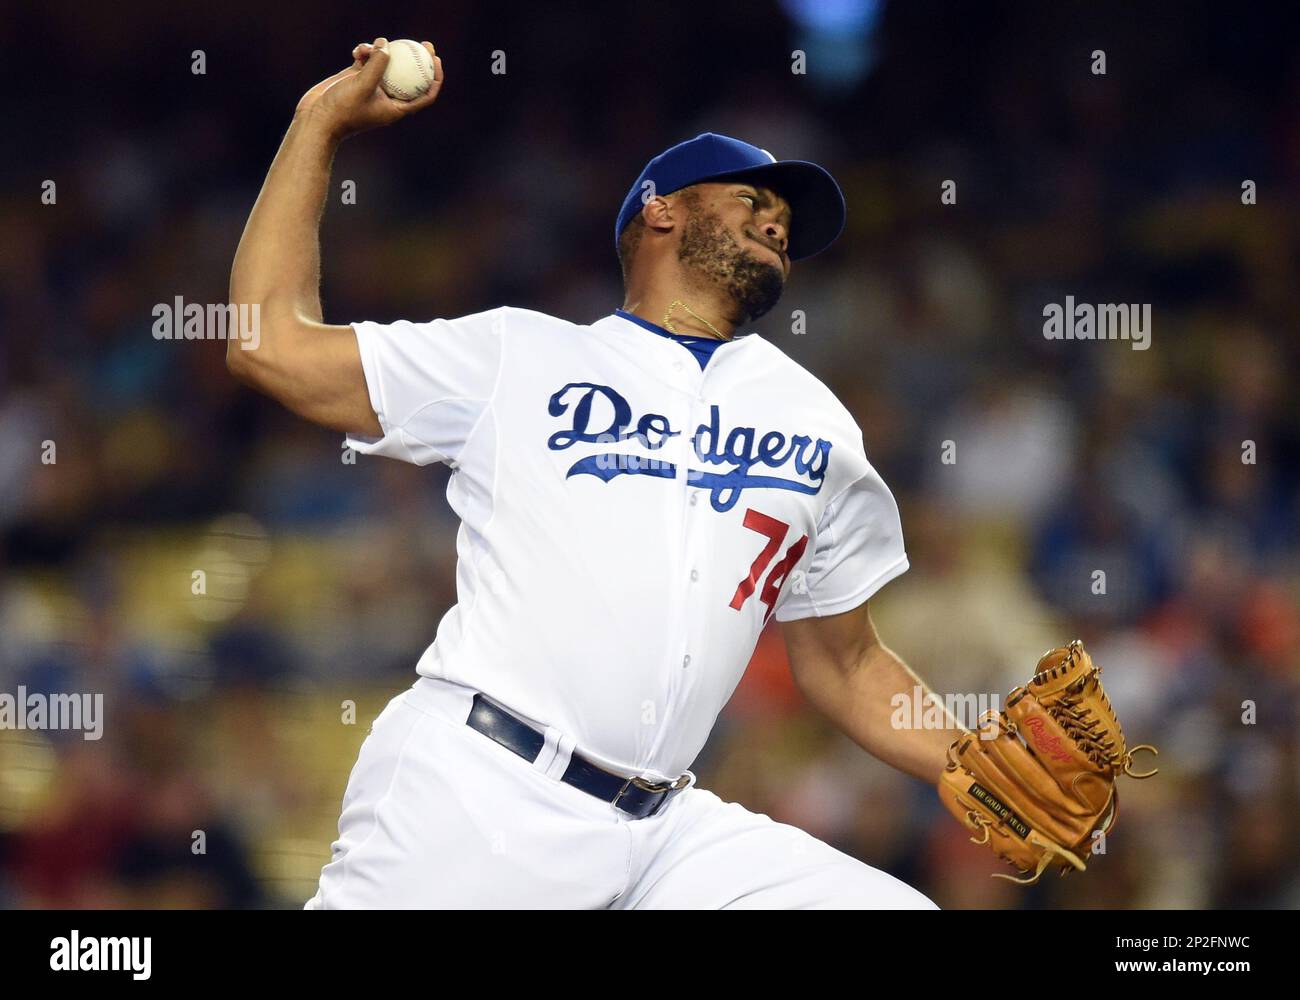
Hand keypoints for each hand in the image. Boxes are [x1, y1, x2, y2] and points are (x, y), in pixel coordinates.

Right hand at [295, 39, 443, 140]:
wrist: (317, 119)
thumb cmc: (342, 109)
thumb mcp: (362, 85)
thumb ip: (376, 65)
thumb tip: (385, 44)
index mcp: (396, 108)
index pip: (425, 94)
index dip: (434, 77)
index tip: (435, 60)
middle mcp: (387, 97)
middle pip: (410, 76)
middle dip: (418, 59)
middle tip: (424, 43)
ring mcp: (372, 87)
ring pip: (386, 64)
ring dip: (380, 52)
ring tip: (368, 47)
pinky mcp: (357, 78)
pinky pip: (368, 60)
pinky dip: (365, 52)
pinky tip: (357, 50)